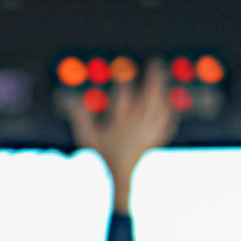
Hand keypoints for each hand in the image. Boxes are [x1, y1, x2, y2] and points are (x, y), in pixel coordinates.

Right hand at [65, 60, 177, 211]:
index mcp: (120, 121)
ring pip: (158, 107)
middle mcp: (137, 124)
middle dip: (152, 79)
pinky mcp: (155, 138)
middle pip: (148, 97)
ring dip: (161, 91)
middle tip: (155, 64)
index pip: (123, 96)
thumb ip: (80, 119)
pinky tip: (169, 105)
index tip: (124, 74)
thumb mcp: (88, 138)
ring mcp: (148, 130)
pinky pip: (166, 122)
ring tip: (162, 78)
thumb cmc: (104, 156)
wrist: (121, 176)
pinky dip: (169, 112)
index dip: (124, 83)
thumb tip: (70, 101)